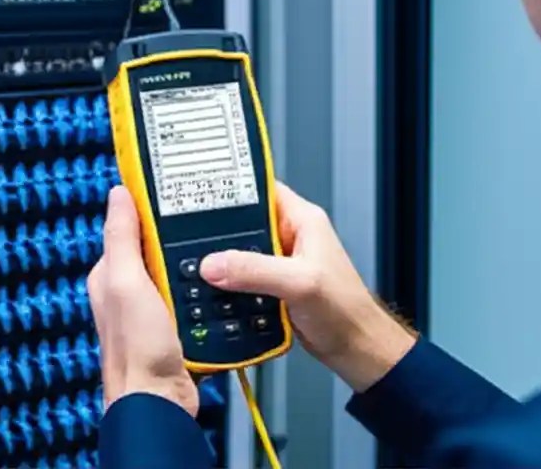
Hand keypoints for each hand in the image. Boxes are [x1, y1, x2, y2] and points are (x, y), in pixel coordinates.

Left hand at [88, 186, 199, 415]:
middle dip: (182, 242)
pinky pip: (196, 299)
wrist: (160, 402)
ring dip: (198, 268)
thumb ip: (121, 238)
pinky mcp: (176, 328)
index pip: (131, 228)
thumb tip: (118, 193)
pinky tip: (221, 288)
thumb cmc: (138, 349)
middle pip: (160, 250)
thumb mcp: (126, 283)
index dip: (153, 211)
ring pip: (181, 274)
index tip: (179, 194)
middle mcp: (129, 291)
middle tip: (209, 226)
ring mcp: (153, 311)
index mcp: (110, 276)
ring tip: (218, 255)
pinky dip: (207, 294)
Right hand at [199, 182, 416, 391]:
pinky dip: (228, 286)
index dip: (232, 190)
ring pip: (241, 254)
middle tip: (184, 235)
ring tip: (189, 264)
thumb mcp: (299, 283)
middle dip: (218, 232)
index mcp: (303, 220)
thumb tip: (212, 264)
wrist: (356, 350)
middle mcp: (291, 237)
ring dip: (221, 263)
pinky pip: (243, 280)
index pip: (262, 190)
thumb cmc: (345, 310)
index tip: (200, 193)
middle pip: (245, 224)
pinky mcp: (274, 288)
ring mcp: (281, 264)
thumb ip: (256, 270)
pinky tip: (209, 292)